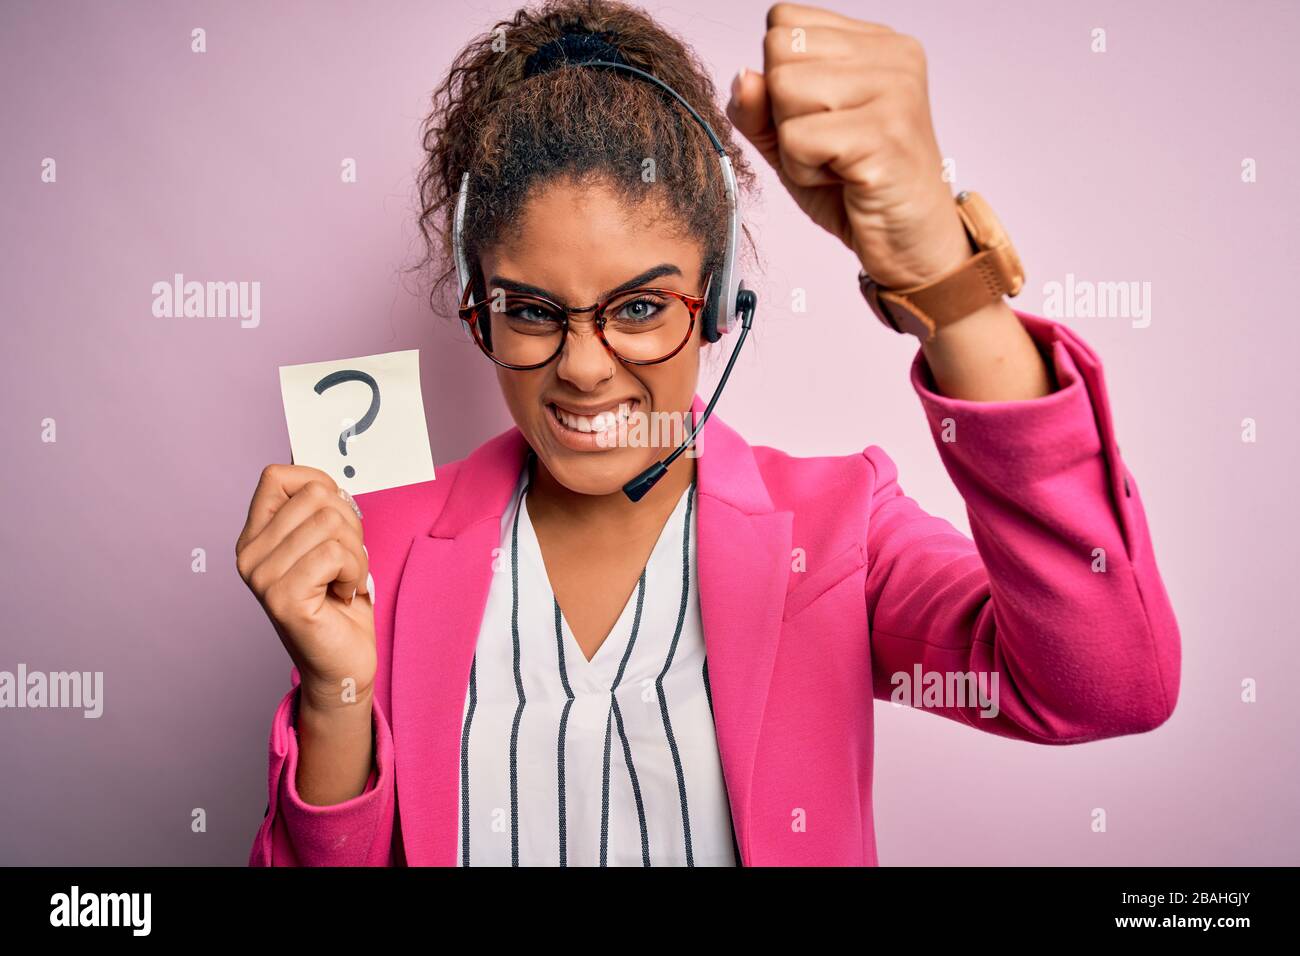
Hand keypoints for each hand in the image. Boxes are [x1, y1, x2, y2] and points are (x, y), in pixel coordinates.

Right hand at [235, 465, 375, 711]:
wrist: (343, 662)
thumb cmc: (339, 599)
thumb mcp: (328, 542)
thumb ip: (319, 509)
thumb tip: (326, 478)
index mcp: (255, 536)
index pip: (278, 475)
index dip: (319, 486)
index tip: (335, 521)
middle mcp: (249, 555)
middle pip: (316, 496)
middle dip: (350, 526)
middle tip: (346, 563)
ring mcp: (261, 577)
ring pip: (331, 523)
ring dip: (356, 553)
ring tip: (344, 581)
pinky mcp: (282, 598)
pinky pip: (335, 554)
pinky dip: (355, 572)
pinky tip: (343, 594)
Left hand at [727, 2, 970, 288]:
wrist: (912, 245)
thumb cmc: (857, 190)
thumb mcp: (792, 141)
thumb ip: (760, 107)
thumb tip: (743, 78)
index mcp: (875, 42)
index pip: (783, 22)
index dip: (780, 81)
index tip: (821, 119)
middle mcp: (892, 54)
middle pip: (779, 53)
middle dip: (785, 113)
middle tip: (830, 147)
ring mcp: (894, 90)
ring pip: (783, 91)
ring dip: (794, 145)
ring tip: (837, 163)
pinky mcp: (885, 133)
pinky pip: (797, 139)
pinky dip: (805, 171)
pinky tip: (844, 180)